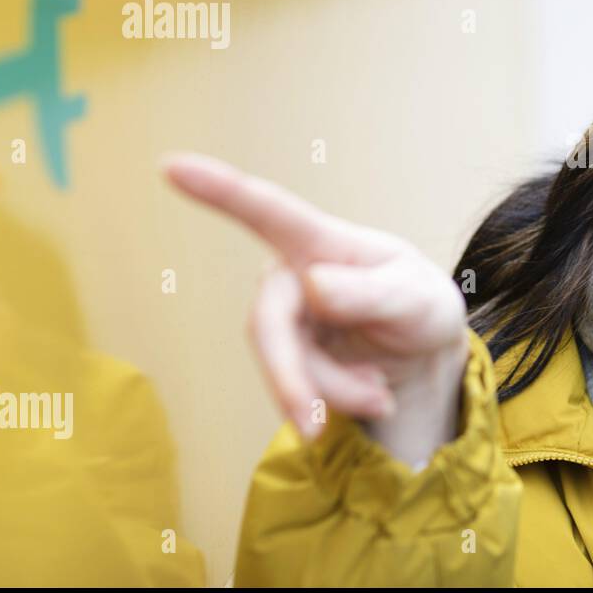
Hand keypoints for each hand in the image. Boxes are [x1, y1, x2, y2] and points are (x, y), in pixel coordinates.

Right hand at [160, 152, 469, 454]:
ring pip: (284, 367)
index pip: (270, 212)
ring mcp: (283, 315)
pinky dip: (332, 402)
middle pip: (267, 326)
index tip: (172, 165)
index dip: (222, 191)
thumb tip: (313, 286)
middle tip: (313, 427)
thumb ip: (372, 293)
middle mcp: (292, 273)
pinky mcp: (284, 352)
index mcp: (324, 242)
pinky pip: (294, 389)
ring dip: (332, 394)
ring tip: (380, 392)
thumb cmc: (420, 307)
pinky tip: (370, 392)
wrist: (421, 354)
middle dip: (294, 379)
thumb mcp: (419, 301)